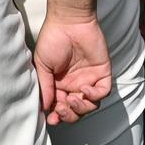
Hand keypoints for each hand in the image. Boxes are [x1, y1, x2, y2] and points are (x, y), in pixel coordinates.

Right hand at [35, 4, 112, 124]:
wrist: (69, 23)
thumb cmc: (51, 40)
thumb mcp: (42, 65)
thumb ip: (45, 86)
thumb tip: (44, 108)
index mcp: (58, 84)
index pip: (60, 106)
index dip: (57, 115)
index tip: (52, 120)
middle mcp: (74, 85)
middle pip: (76, 110)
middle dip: (69, 114)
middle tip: (62, 110)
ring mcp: (89, 80)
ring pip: (90, 105)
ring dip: (81, 107)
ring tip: (73, 100)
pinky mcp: (102, 74)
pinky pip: (103, 92)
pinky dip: (94, 95)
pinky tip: (84, 88)